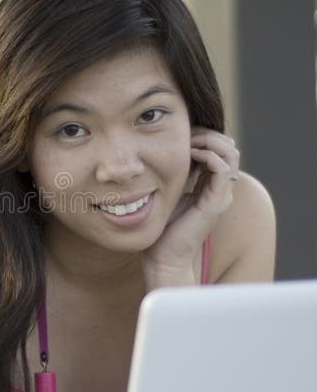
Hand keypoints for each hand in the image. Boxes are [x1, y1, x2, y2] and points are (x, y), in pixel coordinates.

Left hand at [142, 129, 239, 285]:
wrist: (163, 257)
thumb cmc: (161, 227)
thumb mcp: (167, 192)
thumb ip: (172, 174)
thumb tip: (162, 151)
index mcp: (210, 185)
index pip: (220, 148)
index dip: (204, 135)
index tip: (182, 134)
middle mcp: (220, 189)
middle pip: (230, 147)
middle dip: (209, 134)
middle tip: (186, 135)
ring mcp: (221, 196)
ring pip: (231, 154)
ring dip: (210, 141)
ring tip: (189, 143)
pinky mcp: (215, 203)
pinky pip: (223, 170)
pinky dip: (209, 156)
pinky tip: (190, 154)